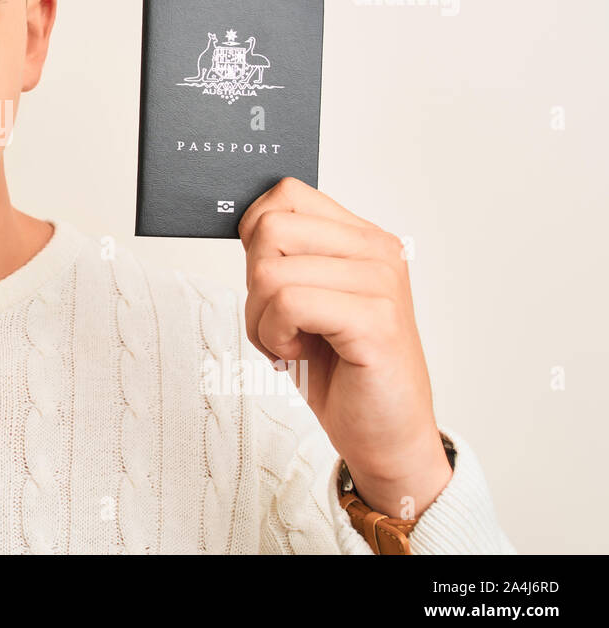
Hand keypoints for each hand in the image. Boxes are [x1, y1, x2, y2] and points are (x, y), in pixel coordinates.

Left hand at [238, 177, 451, 518]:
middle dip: (254, 284)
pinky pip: (287, 304)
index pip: (286, 193)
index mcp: (362, 238)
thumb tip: (243, 220)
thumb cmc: (340, 368)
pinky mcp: (375, 319)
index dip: (255, 236)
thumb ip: (283, 256)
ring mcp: (381, 282)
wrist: (384, 433)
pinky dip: (275, 336)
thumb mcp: (302, 298)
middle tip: (281, 321)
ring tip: (294, 342)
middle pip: (269, 229)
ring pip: (270, 272)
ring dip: (262, 319)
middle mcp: (378, 251)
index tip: (269, 281)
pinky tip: (301, 354)